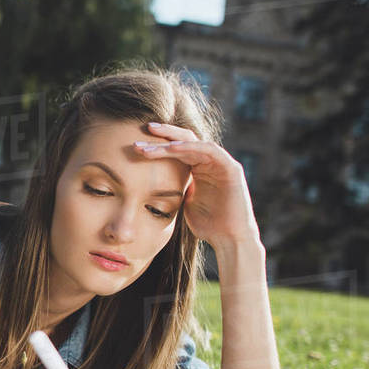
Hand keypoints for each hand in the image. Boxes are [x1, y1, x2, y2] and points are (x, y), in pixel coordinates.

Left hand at [135, 121, 259, 249]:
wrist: (228, 240)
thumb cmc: (207, 225)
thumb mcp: (183, 203)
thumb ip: (174, 189)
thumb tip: (152, 184)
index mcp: (198, 169)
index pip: (177, 149)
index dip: (159, 144)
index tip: (137, 143)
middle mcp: (210, 162)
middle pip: (185, 140)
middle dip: (164, 135)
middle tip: (144, 128)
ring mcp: (221, 164)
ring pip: (194, 142)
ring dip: (172, 140)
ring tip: (151, 137)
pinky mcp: (231, 168)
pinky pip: (209, 150)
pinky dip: (190, 147)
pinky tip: (172, 148)